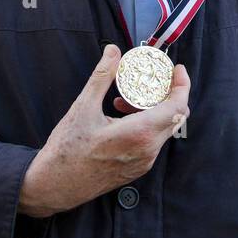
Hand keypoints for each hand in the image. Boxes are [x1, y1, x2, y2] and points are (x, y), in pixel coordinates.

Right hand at [18, 44, 189, 218]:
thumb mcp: (83, 107)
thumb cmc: (67, 151)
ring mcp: (144, 162)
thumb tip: (113, 52)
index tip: (177, 69)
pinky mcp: (137, 169)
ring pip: (163, 129)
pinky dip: (145, 123)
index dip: (182, 85)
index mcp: (139, 134)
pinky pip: (152, 141)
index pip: (177, 107)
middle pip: (174, 116)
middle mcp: (147, 151)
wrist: (55, 186)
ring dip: (152, 109)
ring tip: (123, 99)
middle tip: (149, 79)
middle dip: (166, 93)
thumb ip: (103, 76)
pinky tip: (120, 116)